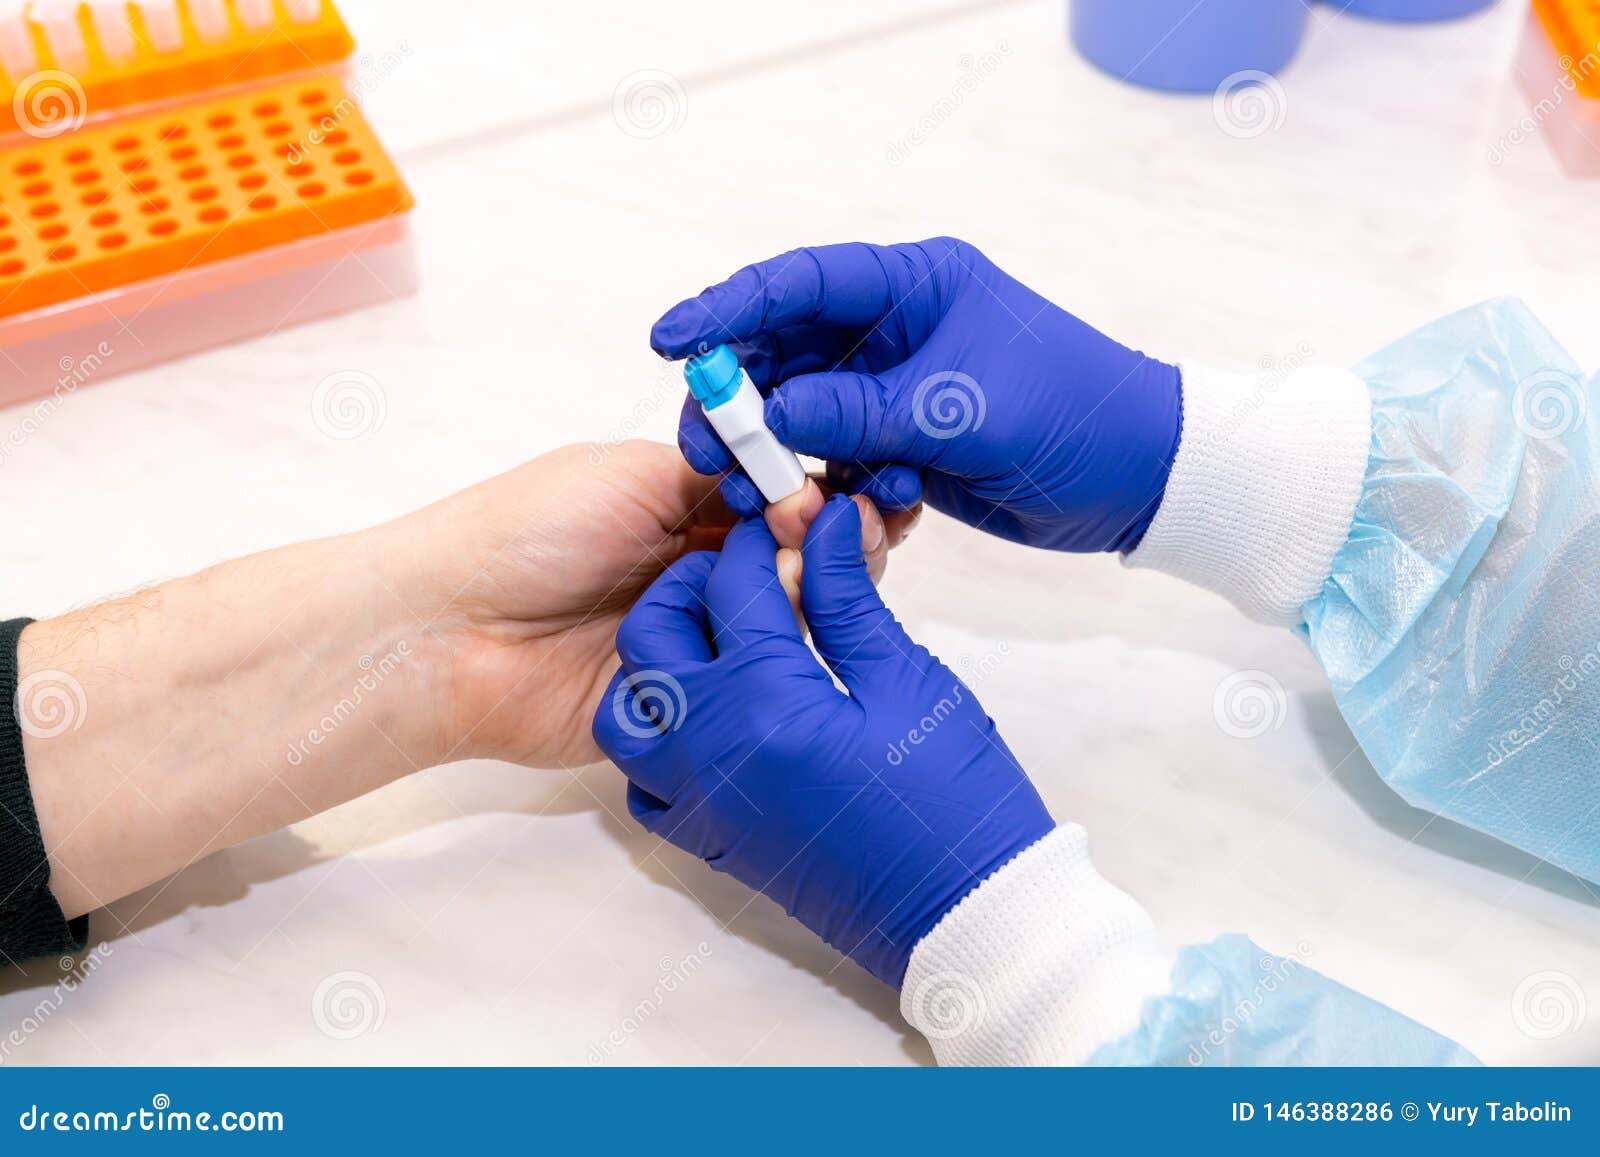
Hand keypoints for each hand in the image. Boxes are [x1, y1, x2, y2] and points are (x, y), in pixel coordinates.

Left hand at [415, 441, 913, 767]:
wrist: (453, 631)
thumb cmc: (530, 533)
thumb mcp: (635, 474)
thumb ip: (726, 474)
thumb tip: (807, 485)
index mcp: (686, 508)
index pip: (782, 500)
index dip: (824, 498)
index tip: (858, 494)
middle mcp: (700, 574)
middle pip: (798, 562)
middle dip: (834, 543)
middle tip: (852, 533)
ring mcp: (700, 641)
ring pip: (789, 623)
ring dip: (806, 593)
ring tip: (793, 576)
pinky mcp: (694, 705)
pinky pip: (756, 689)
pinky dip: (780, 660)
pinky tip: (784, 636)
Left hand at [590, 496, 1055, 984]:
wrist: (963, 917)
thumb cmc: (952, 799)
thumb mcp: (906, 681)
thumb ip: (848, 599)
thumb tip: (826, 524)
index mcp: (767, 701)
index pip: (735, 585)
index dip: (761, 536)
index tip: (789, 519)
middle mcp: (711, 750)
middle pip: (657, 633)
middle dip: (695, 585)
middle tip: (748, 573)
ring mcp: (699, 800)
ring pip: (632, 707)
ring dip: (664, 661)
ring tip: (723, 645)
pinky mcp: (706, 838)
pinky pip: (645, 778)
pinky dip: (662, 736)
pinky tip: (717, 717)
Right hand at [652, 237, 1181, 552]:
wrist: (1142, 478)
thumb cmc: (1072, 414)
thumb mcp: (961, 408)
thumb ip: (860, 411)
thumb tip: (770, 417)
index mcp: (913, 285)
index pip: (798, 285)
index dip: (726, 309)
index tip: (670, 343)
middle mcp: (896, 330)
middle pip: (785, 355)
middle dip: (742, 404)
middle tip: (707, 452)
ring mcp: (898, 391)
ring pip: (806, 420)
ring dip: (784, 462)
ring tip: (771, 504)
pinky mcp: (906, 446)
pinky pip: (841, 465)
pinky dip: (835, 492)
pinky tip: (861, 513)